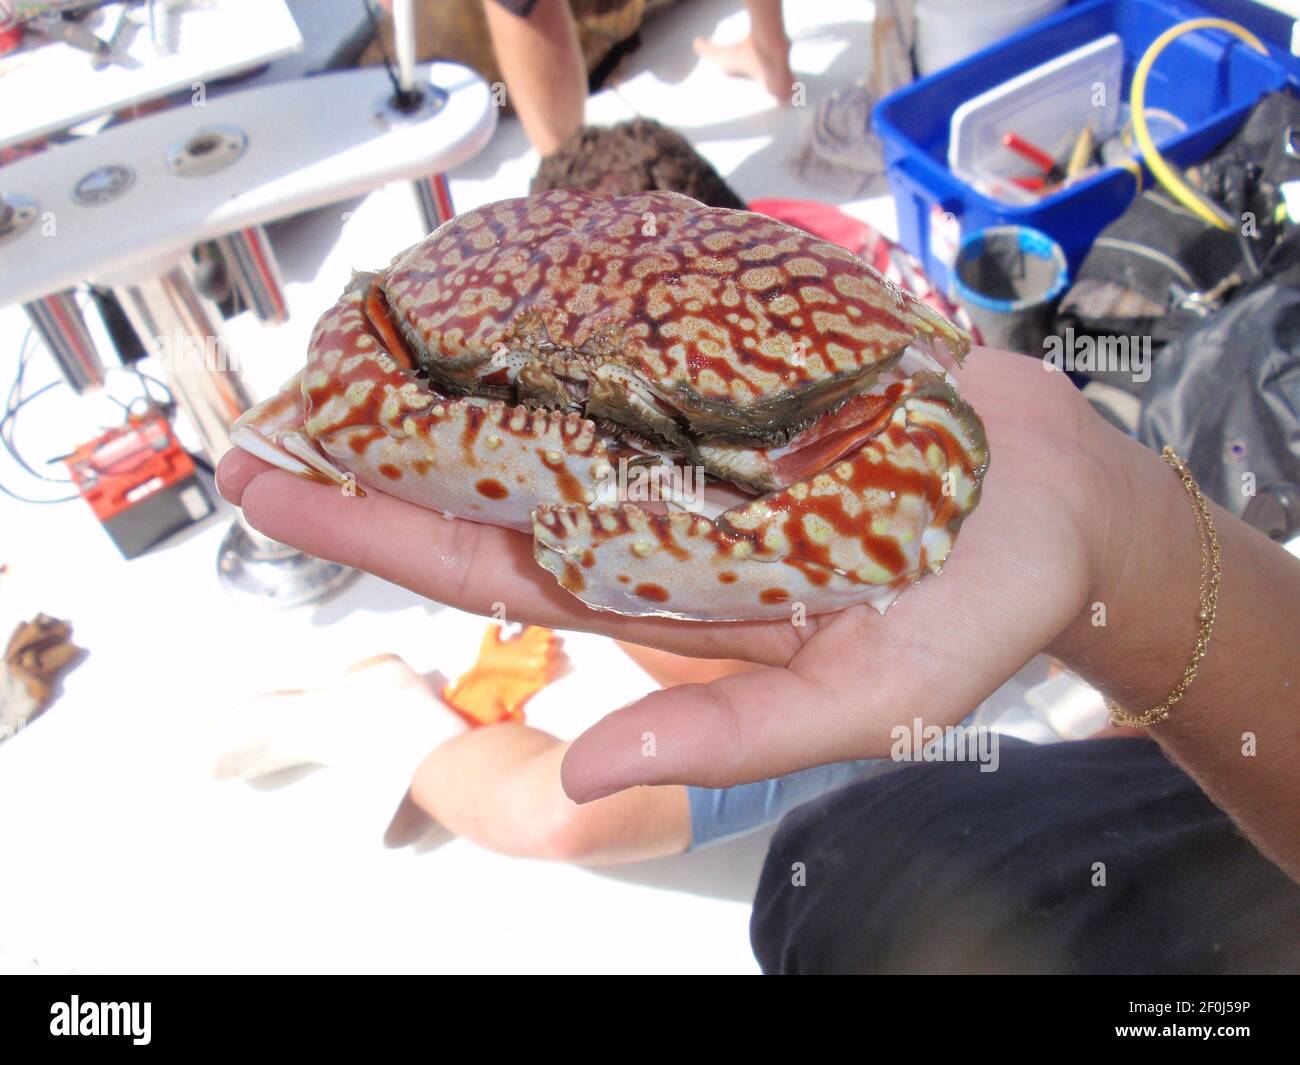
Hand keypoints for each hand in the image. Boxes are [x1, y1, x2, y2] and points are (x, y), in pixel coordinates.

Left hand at [217, 348, 1118, 801]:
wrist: (1056, 509)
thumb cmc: (966, 618)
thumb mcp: (858, 702)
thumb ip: (728, 731)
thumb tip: (593, 768)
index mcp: (656, 591)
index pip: (483, 567)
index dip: (373, 534)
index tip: (275, 492)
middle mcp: (647, 511)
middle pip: (482, 480)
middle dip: (373, 449)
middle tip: (269, 407)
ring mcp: (685, 438)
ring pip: (539, 401)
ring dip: (448, 369)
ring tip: (355, 332)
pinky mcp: (735, 375)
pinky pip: (629, 339)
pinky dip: (560, 311)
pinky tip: (498, 281)